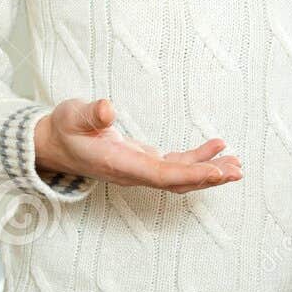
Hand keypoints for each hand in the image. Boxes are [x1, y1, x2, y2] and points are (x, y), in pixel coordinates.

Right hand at [34, 98, 241, 193]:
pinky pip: (174, 166)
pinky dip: (197, 160)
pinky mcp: (143, 163)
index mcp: (118, 164)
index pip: (160, 175)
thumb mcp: (72, 115)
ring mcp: (139, 170)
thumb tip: (107, 109)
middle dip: (207, 178)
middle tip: (237, 170)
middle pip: (176, 182)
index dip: (190, 175)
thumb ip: (90, 114)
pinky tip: (216, 148)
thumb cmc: (64, 128)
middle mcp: (132, 173)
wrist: (53, 144)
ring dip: (208, 172)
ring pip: (179, 177)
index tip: (217, 172)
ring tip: (236, 164)